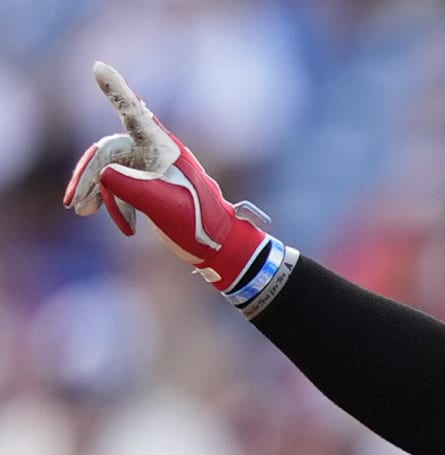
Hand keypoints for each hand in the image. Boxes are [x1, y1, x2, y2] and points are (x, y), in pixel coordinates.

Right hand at [62, 61, 270, 291]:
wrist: (220, 246)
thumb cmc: (199, 224)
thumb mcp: (165, 206)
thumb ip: (133, 188)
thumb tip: (103, 173)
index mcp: (164, 148)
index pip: (134, 114)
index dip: (115, 90)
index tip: (98, 67)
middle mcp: (157, 152)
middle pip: (107, 152)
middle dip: (87, 176)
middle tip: (73, 203)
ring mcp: (152, 168)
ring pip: (109, 169)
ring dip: (95, 190)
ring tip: (81, 211)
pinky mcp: (150, 184)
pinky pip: (119, 184)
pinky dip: (112, 202)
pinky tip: (118, 224)